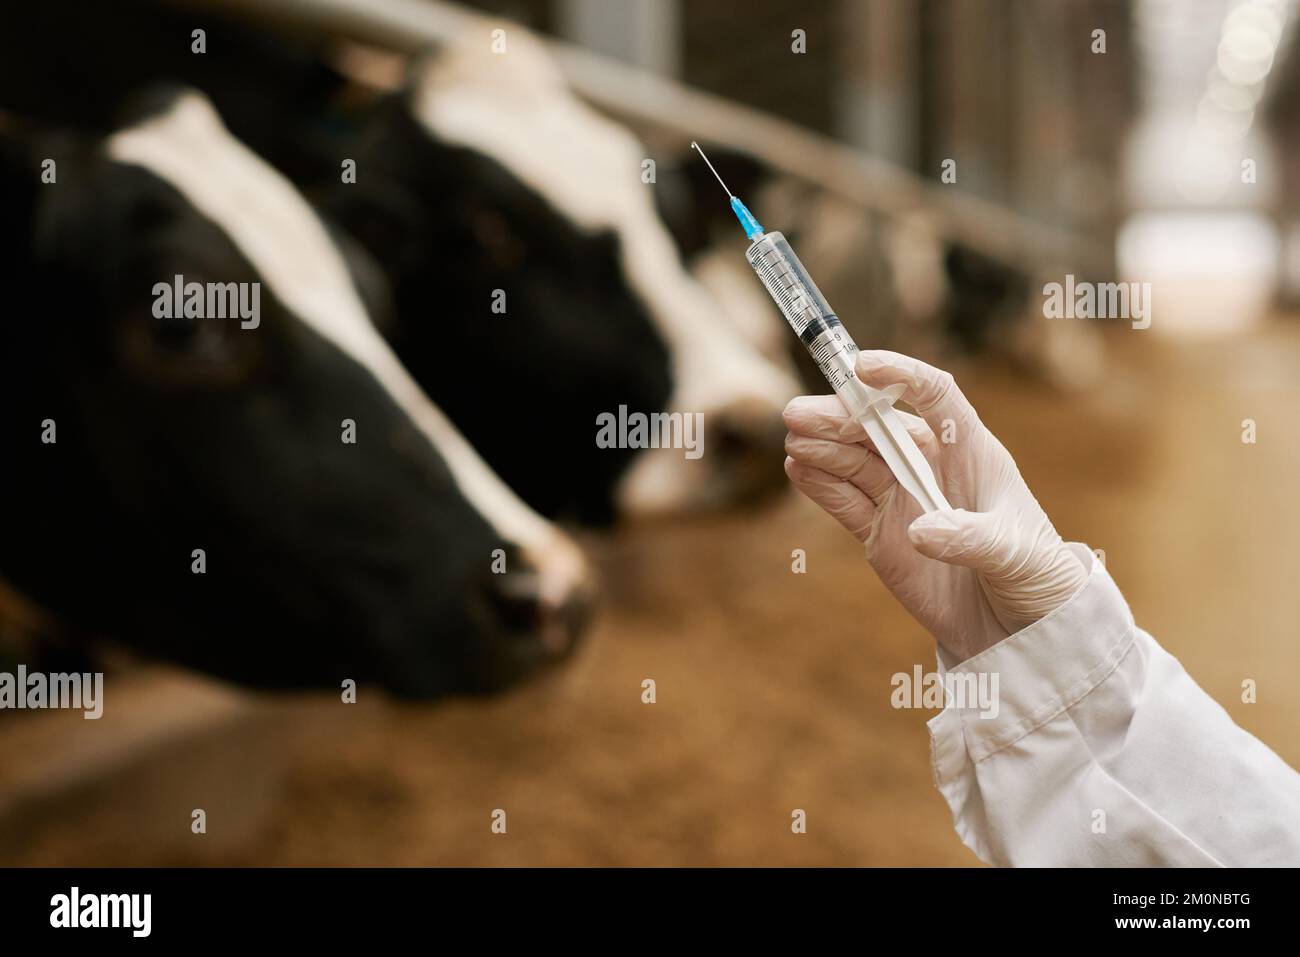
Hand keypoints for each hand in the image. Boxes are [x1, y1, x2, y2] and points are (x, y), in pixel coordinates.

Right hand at [783, 350, 1086, 662]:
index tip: (863, 367)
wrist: (1020, 627)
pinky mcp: (881, 533)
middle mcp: (932, 466)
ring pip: (855, 460)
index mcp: (971, 451)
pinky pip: (845, 501)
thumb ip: (970, 537)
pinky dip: (819, 484)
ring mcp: (903, 498)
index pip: (934, 396)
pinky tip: (797, 468)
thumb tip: (920, 529)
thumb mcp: (1015, 554)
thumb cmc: (1034, 575)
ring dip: (823, 446)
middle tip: (799, 414)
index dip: (899, 376)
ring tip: (794, 440)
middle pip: (880, 427)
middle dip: (841, 415)